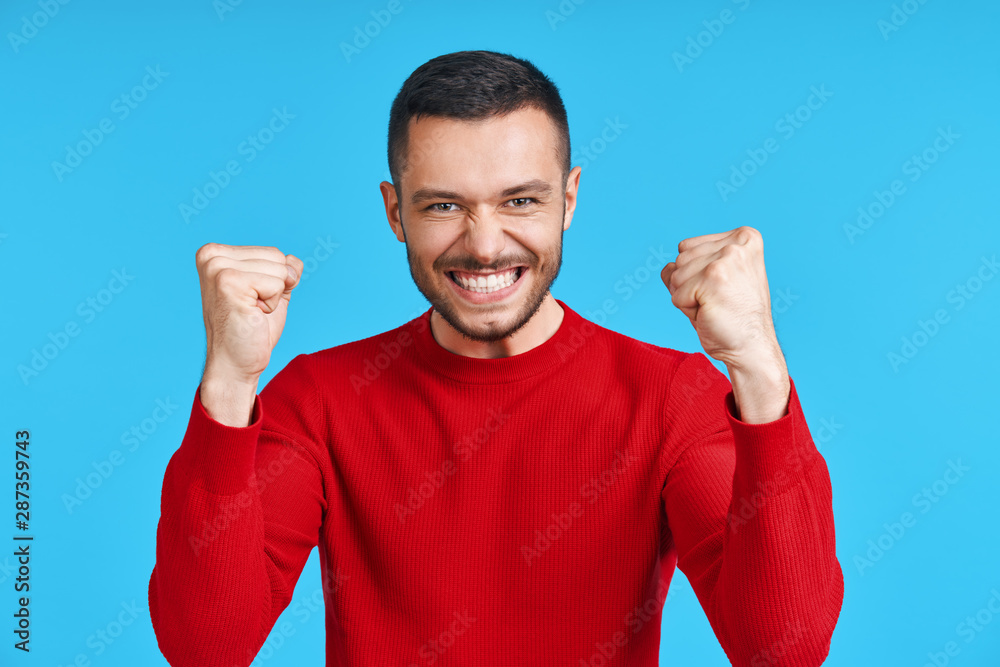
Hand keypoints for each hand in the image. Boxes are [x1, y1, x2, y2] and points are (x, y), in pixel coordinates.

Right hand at [195, 243, 302, 424]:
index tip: (252, 301)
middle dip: (276, 287)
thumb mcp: (272, 293)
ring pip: (280, 270)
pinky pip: (277, 284)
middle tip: (252, 309)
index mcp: (215, 254)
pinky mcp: (229, 283)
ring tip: (251, 312)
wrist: (235, 364)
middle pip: (278, 257)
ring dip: (273, 297)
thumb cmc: (252, 331)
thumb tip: (294, 260)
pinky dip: (272, 305)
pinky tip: (252, 316)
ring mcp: (218, 268)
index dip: (274, 281)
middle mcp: (212, 256)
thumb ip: (283, 272)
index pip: (273, 253)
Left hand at [661, 227, 787, 421]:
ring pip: (675, 276)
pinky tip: (711, 314)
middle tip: (718, 302)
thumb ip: (690, 266)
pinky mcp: (714, 277)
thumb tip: (666, 267)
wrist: (752, 348)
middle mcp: (737, 243)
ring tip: (715, 307)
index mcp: (744, 237)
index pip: (687, 247)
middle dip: (689, 286)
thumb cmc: (733, 317)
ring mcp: (727, 258)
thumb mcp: (712, 282)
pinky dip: (687, 310)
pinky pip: (676, 295)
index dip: (695, 275)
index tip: (722, 289)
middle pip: (680, 259)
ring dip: (688, 298)